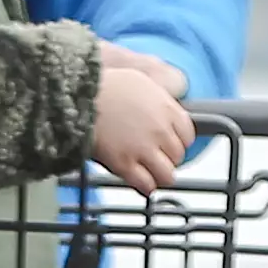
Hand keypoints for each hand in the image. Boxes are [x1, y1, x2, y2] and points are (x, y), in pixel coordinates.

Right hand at [91, 47, 194, 191]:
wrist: (80, 97)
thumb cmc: (105, 86)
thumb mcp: (140, 80)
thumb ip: (158, 97)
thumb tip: (166, 104)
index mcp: (166, 109)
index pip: (188, 135)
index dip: (179, 141)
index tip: (171, 143)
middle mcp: (159, 131)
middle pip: (178, 156)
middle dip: (168, 158)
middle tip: (156, 156)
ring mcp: (143, 149)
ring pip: (167, 175)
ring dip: (160, 175)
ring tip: (151, 172)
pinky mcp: (125, 165)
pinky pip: (146, 185)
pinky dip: (146, 186)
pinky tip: (141, 182)